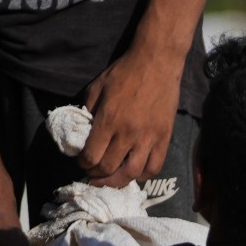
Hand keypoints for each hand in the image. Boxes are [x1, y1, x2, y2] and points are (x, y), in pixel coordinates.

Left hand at [80, 44, 182, 186]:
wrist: (156, 64)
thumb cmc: (124, 74)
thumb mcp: (97, 89)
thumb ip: (88, 112)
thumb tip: (84, 133)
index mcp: (108, 121)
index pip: (91, 156)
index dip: (83, 164)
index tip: (81, 162)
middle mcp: (128, 134)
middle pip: (109, 168)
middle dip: (96, 174)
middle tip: (92, 173)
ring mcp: (148, 138)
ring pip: (132, 173)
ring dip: (118, 181)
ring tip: (111, 179)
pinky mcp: (164, 138)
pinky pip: (155, 167)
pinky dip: (143, 175)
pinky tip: (134, 173)